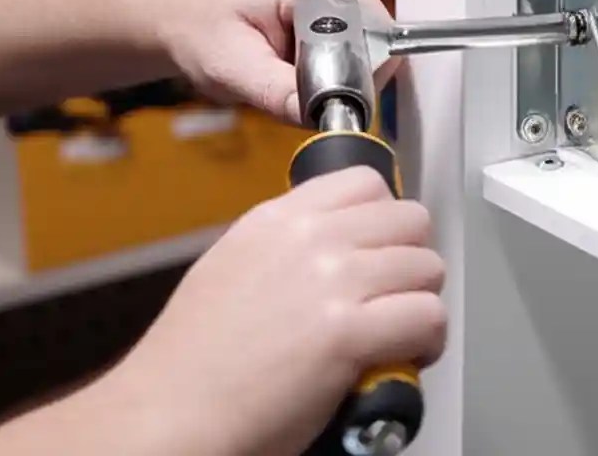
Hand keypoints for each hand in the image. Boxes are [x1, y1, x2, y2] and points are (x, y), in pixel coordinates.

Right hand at [99, 168, 446, 455]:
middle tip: (394, 296)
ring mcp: (332, 281)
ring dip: (422, 303)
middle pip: (411, 220)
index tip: (381, 250)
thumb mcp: (232, 266)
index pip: (366, 182)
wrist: (168, 415)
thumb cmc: (193, 361)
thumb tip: (336, 247)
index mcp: (278, 219)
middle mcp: (310, 239)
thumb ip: (286, 247)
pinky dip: (428, 342)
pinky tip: (405, 358)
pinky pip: (429, 317)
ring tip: (399, 332)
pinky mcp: (349, 332)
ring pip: (428, 267)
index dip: (386, 219)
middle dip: (411, 261)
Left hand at [160, 0, 397, 122]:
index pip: (365, 36)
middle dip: (345, 75)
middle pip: (375, 38)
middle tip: (296, 84)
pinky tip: (303, 59)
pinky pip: (362, 37)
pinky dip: (339, 58)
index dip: (348, 76)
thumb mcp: (230, 69)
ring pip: (372, 42)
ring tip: (294, 70)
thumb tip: (326, 117)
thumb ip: (278, 92)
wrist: (190, 15)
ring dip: (342, 69)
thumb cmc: (203, 34)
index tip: (314, 97)